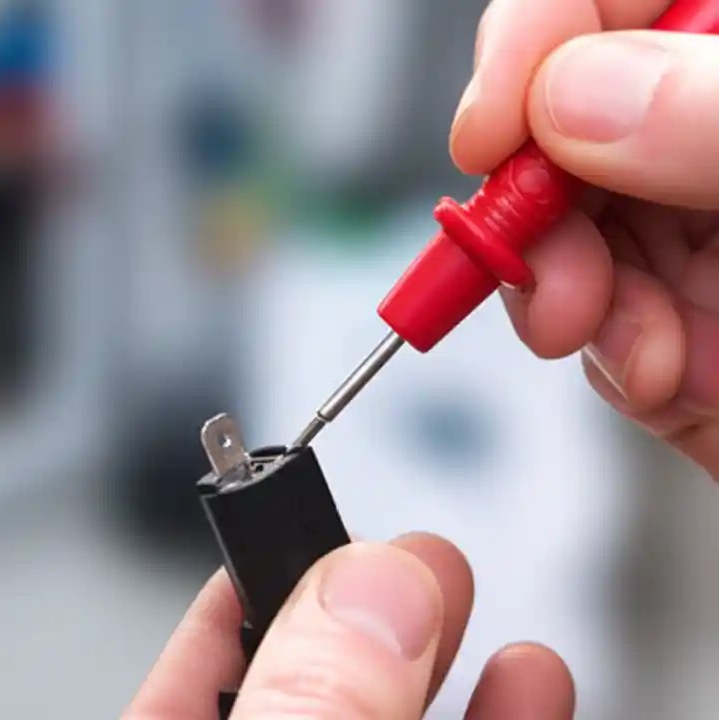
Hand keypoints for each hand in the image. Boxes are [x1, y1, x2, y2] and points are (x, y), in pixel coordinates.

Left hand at [125, 534, 573, 718]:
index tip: (287, 522)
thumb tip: (366, 591)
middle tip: (408, 550)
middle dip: (362, 611)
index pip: (178, 682)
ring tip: (474, 599)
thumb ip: (308, 710)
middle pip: (303, 689)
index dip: (232, 594)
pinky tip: (528, 681)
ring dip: (446, 666)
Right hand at [451, 0, 718, 475]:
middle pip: (563, 121)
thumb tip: (580, 101)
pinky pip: (596, 326)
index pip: (612, 1)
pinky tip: (663, 372)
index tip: (492, 127)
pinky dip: (607, 358)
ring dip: (559, 293)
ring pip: (557, 232)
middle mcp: (709, 143)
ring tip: (614, 337)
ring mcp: (699, 233)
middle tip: (539, 263)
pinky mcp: (685, 327)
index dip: (534, 43)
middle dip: (530, 201)